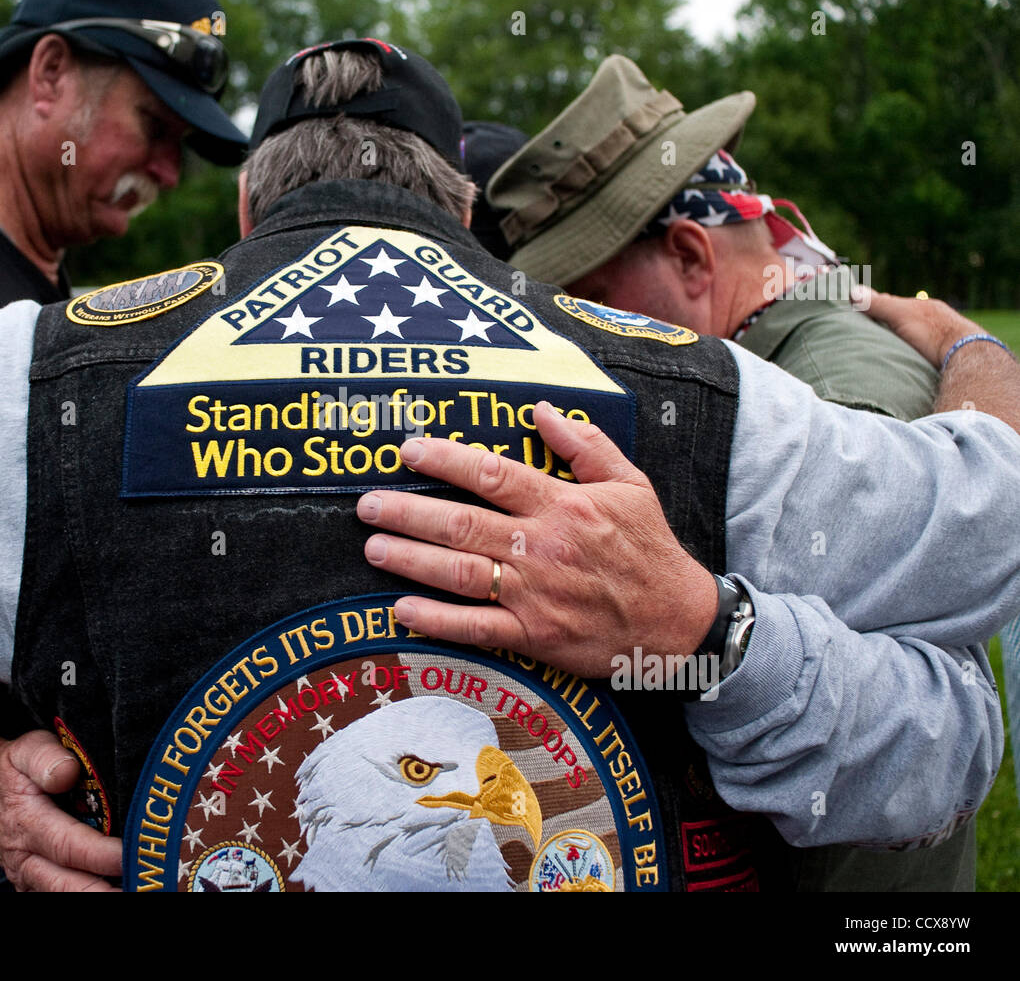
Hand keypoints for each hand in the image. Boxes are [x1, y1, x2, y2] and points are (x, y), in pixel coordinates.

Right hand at [0, 728, 122, 891]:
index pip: (68, 845)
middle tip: (142, 888)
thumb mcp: (25, 750)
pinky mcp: (35, 885)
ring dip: (98, 894)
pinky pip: (61, 895)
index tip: (130, 854)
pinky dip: (89, 892)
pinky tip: (116, 886)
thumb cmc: (13, 770)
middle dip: (103, 892)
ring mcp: (29, 877)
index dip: (100, 854)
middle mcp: (25, 859)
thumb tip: (68, 772)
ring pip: (64, 896)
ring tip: (137, 889)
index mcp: (26, 823)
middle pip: (68, 886)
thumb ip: (46, 758)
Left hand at [357, 402, 717, 676]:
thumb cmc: (650, 550)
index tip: (408, 450)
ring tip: (373, 547)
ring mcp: (535, 595)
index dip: (445, 460)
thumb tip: (542, 410)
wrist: (679, 622)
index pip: (491, 475)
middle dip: (407, 512)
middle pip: (461, 524)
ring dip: (410, 560)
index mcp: (563, 505)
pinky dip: (437, 620)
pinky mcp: (535, 636)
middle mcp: (542, 547)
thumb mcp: (630, 484)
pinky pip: (476, 627)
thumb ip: (584, 445)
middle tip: (367, 505)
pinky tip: (401, 609)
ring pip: (459, 573)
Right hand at [853, 285, 979, 368]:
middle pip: (902, 319)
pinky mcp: (941, 355)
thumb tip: (852, 291)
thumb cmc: (932, 331)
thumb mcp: (900, 314)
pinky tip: (902, 359)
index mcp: (922, 307)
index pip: (892, 303)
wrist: (964, 354)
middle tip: (866, 330)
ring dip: (897, 339)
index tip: (857, 311)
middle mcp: (932, 319)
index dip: (874, 306)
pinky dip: (909, 351)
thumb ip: (878, 304)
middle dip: (886, 323)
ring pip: (911, 335)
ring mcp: (938, 336)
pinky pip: (919, 350)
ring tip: (880, 347)